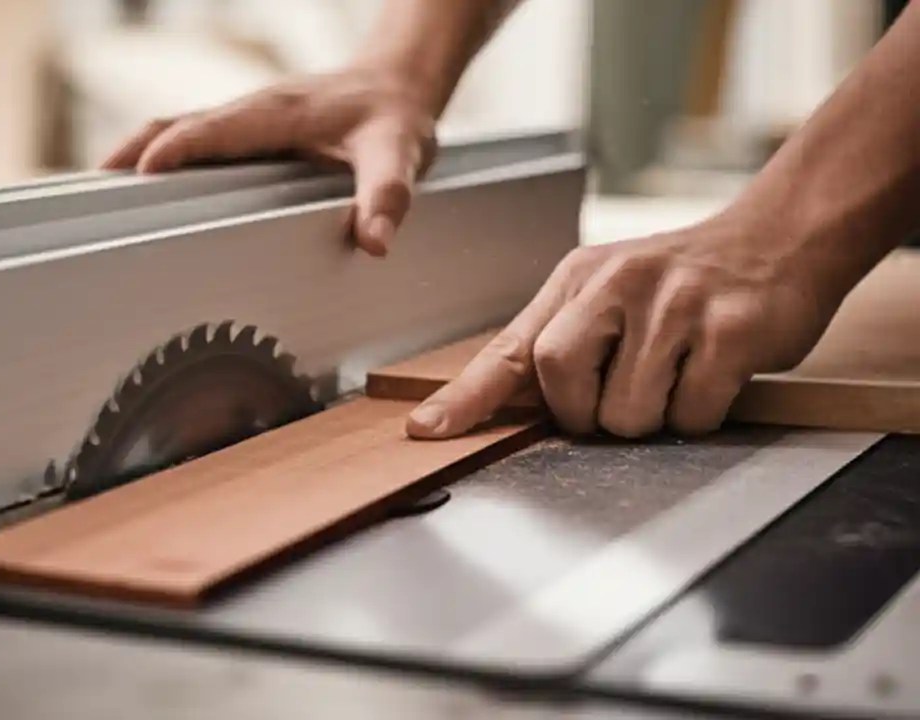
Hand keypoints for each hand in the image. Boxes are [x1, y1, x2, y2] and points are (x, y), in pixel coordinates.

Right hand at [102, 68, 437, 256]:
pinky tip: (144, 193)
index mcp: (278, 113)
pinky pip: (189, 141)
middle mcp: (251, 111)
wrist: (398, 83)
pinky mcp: (244, 132)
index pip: (215, 128)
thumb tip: (374, 242)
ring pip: (174, 131)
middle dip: (128, 156)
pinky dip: (157, 160)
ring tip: (94, 204)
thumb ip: (387, 196)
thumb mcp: (400, 155)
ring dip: (133, 158)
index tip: (139, 173)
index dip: (176, 148)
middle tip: (88, 199)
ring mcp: (243, 120)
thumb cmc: (394, 117)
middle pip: (173, 126)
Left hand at [407, 215, 845, 437]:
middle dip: (586, 413)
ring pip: (628, 412)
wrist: (780, 237)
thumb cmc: (683, 280)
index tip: (427, 431)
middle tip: (621, 395)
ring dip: (652, 416)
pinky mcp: (728, 330)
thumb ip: (561, 340)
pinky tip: (714, 374)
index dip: (467, 398)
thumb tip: (505, 403)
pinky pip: (692, 412)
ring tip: (676, 374)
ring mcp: (673, 305)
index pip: (511, 350)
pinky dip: (701, 413)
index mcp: (577, 281)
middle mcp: (617, 285)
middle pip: (560, 380)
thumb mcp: (609, 291)